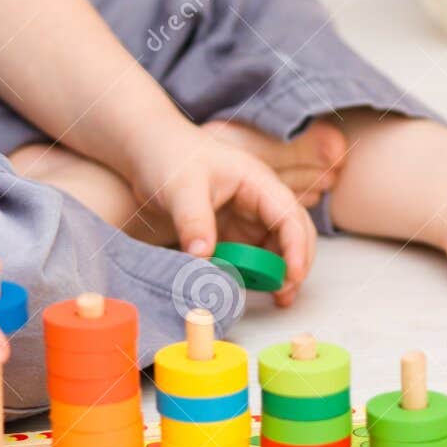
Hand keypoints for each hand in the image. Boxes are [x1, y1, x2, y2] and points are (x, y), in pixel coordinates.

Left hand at [127, 128, 315, 307]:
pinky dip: (255, 273)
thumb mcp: (181, 187)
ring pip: (276, 247)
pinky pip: (252, 255)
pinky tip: (250, 288)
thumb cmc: (169, 156)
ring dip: (279, 271)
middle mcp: (259, 199)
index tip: (292, 275)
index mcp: (257, 181)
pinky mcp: (232, 231)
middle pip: (294, 232)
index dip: (297, 246)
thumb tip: (202, 258)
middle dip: (296, 263)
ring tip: (277, 298)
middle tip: (285, 294)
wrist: (149, 149)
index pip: (289, 215)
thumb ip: (194, 221)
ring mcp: (247, 216)